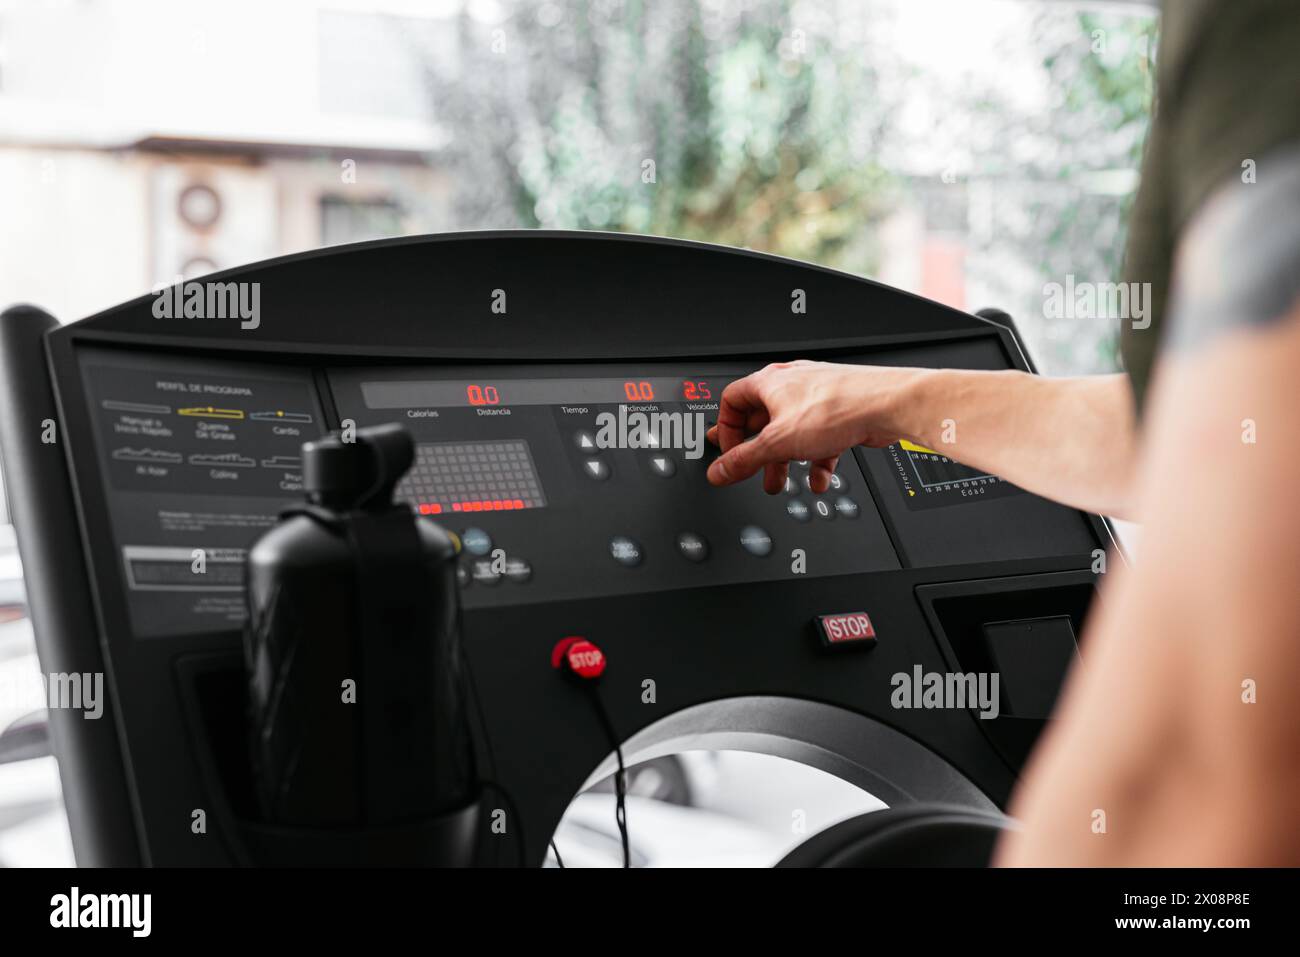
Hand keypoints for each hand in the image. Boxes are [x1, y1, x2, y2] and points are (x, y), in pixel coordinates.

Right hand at [705, 360, 920, 493]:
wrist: (887, 405)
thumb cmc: (838, 407)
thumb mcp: (778, 442)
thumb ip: (744, 460)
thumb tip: (718, 471)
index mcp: (770, 383)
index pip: (731, 401)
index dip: (727, 430)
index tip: (730, 453)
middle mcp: (792, 385)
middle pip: (761, 421)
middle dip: (757, 452)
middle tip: (753, 472)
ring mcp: (816, 398)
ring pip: (790, 432)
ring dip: (784, 460)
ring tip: (781, 481)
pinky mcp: (838, 412)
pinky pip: (817, 438)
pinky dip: (814, 460)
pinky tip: (818, 479)